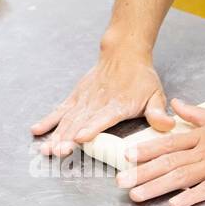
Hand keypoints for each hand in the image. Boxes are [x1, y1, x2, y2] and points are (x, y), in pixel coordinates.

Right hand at [32, 54, 174, 156]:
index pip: (102, 118)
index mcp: (117, 105)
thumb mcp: (155, 94)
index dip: (91, 128)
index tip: (80, 138)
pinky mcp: (76, 97)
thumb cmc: (140, 78)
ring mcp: (84, 100)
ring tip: (46, 149)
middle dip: (67, 139)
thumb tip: (167, 126)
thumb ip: (158, 113)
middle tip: (58, 152)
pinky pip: (59, 110)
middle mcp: (97, 103)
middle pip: (79, 122)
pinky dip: (48, 121)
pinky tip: (36, 131)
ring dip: (56, 135)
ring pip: (67, 119)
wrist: (123, 53)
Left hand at [117, 99, 204, 205]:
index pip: (168, 144)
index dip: (145, 150)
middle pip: (168, 162)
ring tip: (137, 195)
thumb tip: (176, 105)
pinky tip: (175, 204)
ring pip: (182, 176)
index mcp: (202, 136)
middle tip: (120, 182)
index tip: (125, 157)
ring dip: (157, 186)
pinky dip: (191, 196)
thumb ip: (196, 114)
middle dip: (142, 173)